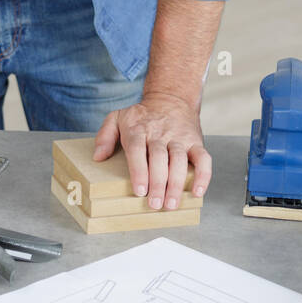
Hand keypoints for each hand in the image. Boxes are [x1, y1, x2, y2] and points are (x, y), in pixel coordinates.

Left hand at [92, 91, 210, 209]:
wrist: (171, 98)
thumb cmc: (141, 116)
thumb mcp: (117, 117)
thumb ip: (105, 135)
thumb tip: (98, 157)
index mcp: (139, 129)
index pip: (138, 150)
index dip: (139, 171)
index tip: (139, 190)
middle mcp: (160, 134)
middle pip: (159, 158)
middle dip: (158, 183)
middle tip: (154, 204)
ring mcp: (179, 138)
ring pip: (180, 160)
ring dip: (177, 184)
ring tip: (171, 203)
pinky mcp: (195, 142)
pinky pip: (204, 158)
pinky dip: (203, 176)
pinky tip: (198, 192)